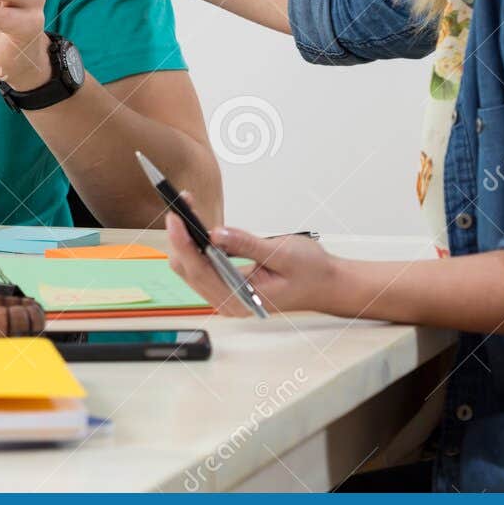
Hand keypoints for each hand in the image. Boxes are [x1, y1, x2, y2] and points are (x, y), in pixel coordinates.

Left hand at [164, 210, 346, 316]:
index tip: (176, 217)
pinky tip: (196, 224)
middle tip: (181, 204)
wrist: (327, 285)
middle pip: (188, 267)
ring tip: (187, 209)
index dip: (183, 242)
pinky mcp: (226, 284)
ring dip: (185, 238)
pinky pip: (200, 264)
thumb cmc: (311, 272)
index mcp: (241, 299)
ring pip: (189, 266)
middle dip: (180, 235)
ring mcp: (225, 294)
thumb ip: (247, 245)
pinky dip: (195, 243)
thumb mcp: (282, 254)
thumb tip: (216, 234)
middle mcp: (228, 301)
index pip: (200, 270)